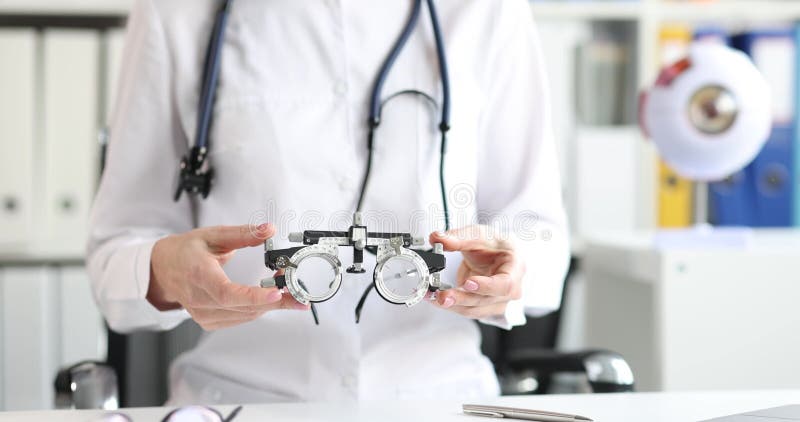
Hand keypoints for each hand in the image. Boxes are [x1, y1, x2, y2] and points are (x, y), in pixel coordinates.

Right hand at [148, 223, 308, 330]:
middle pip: (243, 308)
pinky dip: (257, 309)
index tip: (277, 292)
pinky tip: (268, 297)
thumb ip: (243, 234)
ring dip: (270, 304)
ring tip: (287, 289)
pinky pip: (240, 319)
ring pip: (245, 315)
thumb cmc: (185, 251)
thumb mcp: (213, 235)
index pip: (227, 293)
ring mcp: (203, 314)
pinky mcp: (209, 322)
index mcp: (199, 274)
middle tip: (299, 294)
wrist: (161, 270)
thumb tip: (268, 229)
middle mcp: (200, 299)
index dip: (254, 296)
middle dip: (276, 301)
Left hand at [429, 226, 524, 319]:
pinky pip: (467, 310)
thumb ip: (459, 238)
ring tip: (432, 297)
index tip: (468, 283)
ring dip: (452, 305)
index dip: (486, 286)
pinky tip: (435, 298)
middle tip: (442, 296)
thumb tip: (437, 238)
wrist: (496, 255)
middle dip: (461, 299)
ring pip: (474, 309)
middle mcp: (510, 290)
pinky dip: (451, 305)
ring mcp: (498, 302)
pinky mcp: (484, 307)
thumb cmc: (495, 245)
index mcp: (515, 269)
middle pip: (486, 300)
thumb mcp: (480, 235)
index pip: (504, 283)